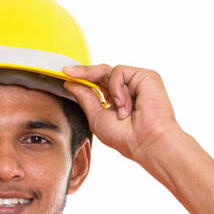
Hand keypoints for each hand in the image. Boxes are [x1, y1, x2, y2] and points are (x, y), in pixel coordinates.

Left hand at [60, 63, 182, 163]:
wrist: (148, 142)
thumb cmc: (126, 138)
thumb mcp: (97, 117)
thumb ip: (85, 98)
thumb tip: (70, 83)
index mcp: (118, 101)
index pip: (98, 83)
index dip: (83, 78)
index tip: (65, 74)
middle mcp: (128, 90)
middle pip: (102, 73)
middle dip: (85, 72)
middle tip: (67, 71)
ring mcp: (138, 82)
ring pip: (110, 72)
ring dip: (109, 93)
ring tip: (122, 113)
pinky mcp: (146, 76)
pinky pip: (119, 71)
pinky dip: (117, 87)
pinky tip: (125, 104)